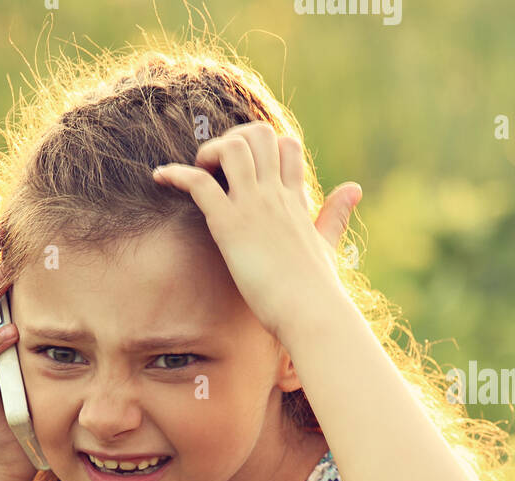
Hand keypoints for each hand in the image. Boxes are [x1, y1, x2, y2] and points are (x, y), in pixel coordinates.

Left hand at [151, 124, 360, 343]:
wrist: (311, 310)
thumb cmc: (317, 288)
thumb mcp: (327, 243)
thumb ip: (336, 214)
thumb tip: (354, 188)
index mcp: (296, 199)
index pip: (286, 146)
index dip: (263, 145)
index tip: (244, 166)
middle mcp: (275, 195)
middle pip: (258, 135)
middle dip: (233, 139)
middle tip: (215, 167)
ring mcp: (253, 207)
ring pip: (231, 148)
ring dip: (207, 152)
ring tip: (196, 172)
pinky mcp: (230, 225)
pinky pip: (198, 184)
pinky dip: (175, 174)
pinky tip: (160, 177)